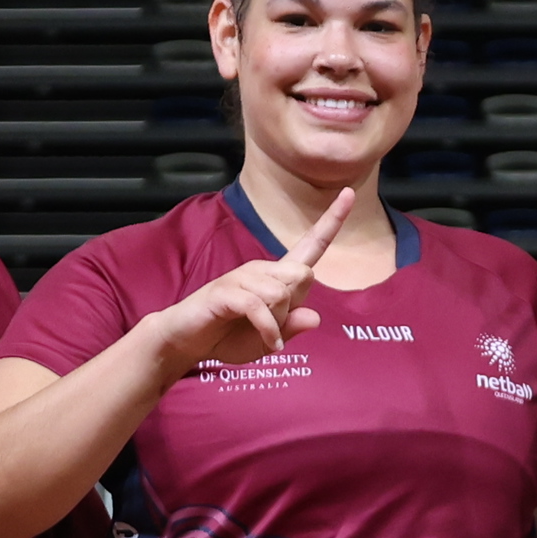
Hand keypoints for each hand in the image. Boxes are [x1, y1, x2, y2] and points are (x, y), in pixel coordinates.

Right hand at [144, 187, 352, 379]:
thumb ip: (291, 328)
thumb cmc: (227, 336)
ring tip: (263, 334)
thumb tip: (315, 317)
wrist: (186, 341)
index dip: (331, 221)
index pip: (311, 245)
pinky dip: (268, 330)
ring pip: (281, 293)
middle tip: (274, 325)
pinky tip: (268, 344)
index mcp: (276, 277)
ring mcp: (242, 277)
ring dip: (277, 323)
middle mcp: (261, 269)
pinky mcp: (226, 291)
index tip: (350, 193)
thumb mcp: (269, 340)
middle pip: (303, 275)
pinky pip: (259, 307)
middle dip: (294, 306)